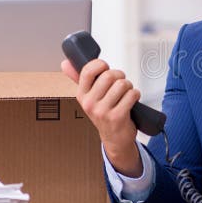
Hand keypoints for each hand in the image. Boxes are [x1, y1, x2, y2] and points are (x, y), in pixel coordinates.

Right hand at [60, 58, 142, 176]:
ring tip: (126, 92)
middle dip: (119, 75)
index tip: (105, 67)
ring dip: (129, 86)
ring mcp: (103, 111)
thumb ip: (79, 78)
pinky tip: (131, 100)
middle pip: (108, 75)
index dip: (100, 64)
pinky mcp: (117, 117)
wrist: (114, 139)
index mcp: (82, 95)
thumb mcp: (89, 97)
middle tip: (120, 82)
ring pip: (122, 84)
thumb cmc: (104, 114)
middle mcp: (90, 103)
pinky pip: (131, 95)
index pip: (87, 71)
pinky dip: (135, 94)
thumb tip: (66, 63)